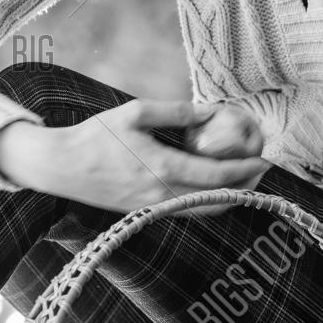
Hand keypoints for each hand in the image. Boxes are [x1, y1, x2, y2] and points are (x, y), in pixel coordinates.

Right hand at [0, 100, 267, 213]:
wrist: (58, 167)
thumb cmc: (95, 135)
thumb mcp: (136, 113)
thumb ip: (177, 112)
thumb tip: (212, 110)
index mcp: (161, 169)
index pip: (216, 175)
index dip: (245, 169)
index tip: (265, 158)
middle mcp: (160, 194)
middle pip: (217, 200)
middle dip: (245, 187)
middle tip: (262, 170)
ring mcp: (152, 207)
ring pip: (202, 210)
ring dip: (229, 197)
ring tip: (245, 178)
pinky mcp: (144, 212)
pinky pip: (185, 210)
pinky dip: (207, 201)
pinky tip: (215, 184)